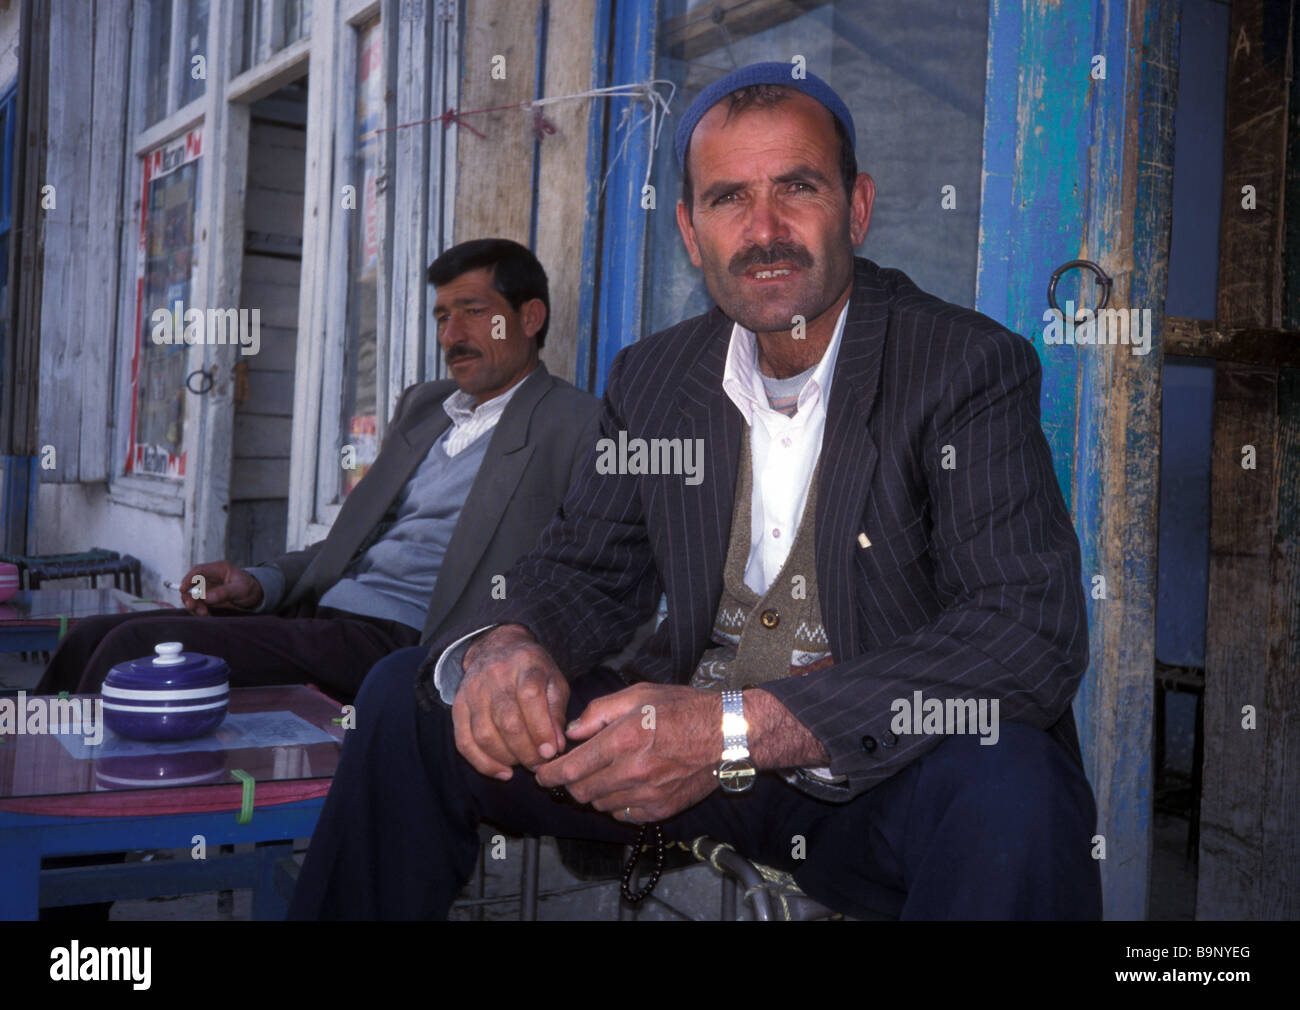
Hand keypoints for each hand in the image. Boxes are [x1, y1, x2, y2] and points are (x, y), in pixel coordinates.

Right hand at [180, 561, 263, 615]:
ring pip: (193, 596)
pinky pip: (199, 605)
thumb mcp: (240, 589)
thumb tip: (206, 597)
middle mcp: (210, 578)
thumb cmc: (250, 588)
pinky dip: (199, 611)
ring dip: (194, 606)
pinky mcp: (208, 599)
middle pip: (192, 585)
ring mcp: (208, 589)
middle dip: (189, 596)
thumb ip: (224, 592)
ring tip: (204, 613)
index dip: (188, 579)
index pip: (198, 570)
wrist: (255, 597)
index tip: (183, 589)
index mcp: (218, 569)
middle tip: (192, 607)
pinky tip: (207, 615)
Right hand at [453, 624, 569, 779]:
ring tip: (523, 765)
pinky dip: (482, 762)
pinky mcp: (458, 705)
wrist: (497, 648)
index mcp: (525, 664)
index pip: (530, 697)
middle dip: (525, 750)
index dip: (540, 729)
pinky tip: (502, 772)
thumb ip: (557, 713)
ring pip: (484, 733)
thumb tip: (555, 746)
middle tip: (539, 764)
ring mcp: (473, 690)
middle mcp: (496, 675)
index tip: (550, 752)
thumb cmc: (532, 671)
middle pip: (507, 720)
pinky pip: (464, 741)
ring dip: (506, 758)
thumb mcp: (554, 682)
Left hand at [535, 684, 721, 823]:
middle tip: (572, 770)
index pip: (572, 768)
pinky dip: (617, 803)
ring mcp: (647, 794)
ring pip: (600, 804)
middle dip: (570, 783)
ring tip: (605, 773)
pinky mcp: (661, 809)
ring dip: (594, 792)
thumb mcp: (639, 694)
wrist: (727, 735)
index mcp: (624, 739)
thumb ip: (599, 712)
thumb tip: (572, 731)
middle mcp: (633, 771)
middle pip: (581, 791)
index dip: (550, 774)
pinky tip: (625, 785)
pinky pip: (623, 814)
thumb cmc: (684, 709)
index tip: (541, 774)